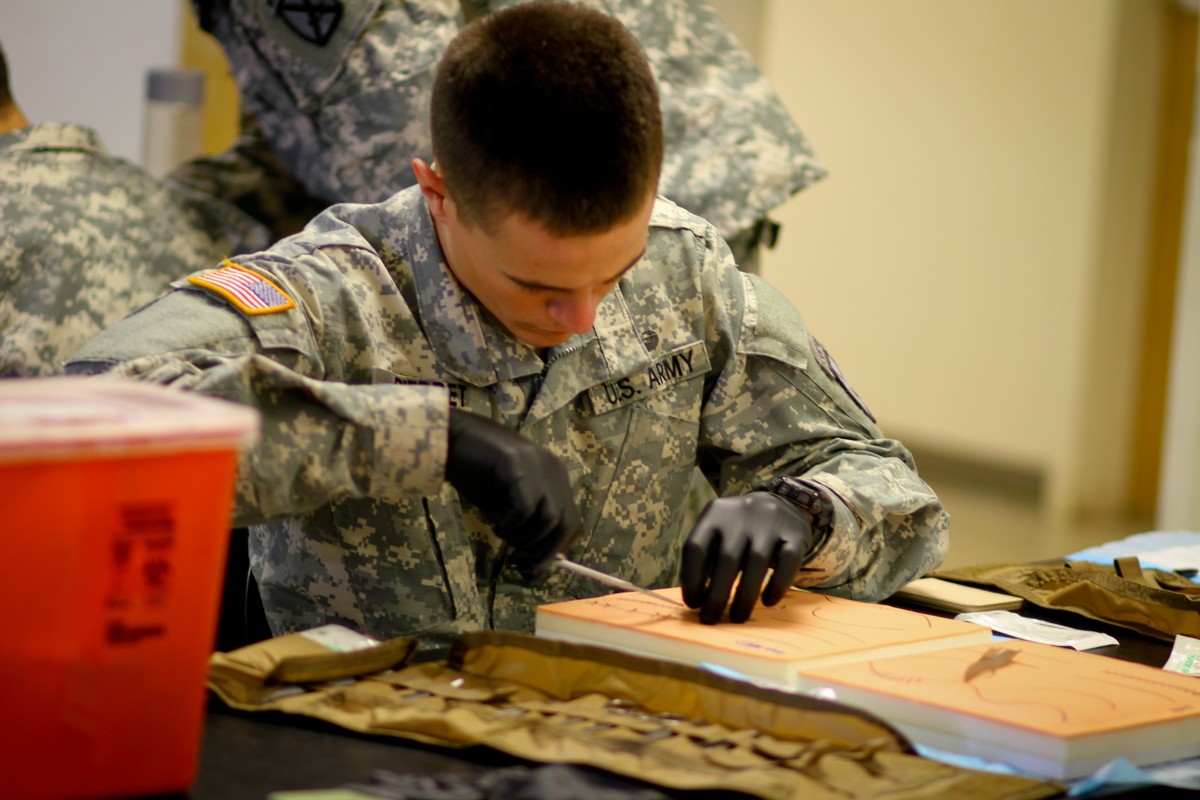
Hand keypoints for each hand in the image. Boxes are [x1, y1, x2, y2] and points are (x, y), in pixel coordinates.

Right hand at [444, 408, 580, 576]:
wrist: (450, 439)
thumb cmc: (477, 472)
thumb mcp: (505, 504)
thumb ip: (526, 525)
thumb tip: (537, 565)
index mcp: (555, 476)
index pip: (572, 522)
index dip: (556, 550)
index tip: (533, 569)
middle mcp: (554, 469)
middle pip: (566, 525)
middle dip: (544, 554)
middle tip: (519, 564)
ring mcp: (538, 465)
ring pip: (548, 520)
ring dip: (523, 538)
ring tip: (502, 532)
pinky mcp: (518, 464)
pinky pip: (525, 508)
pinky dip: (511, 524)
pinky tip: (495, 522)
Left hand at [680, 492, 814, 623]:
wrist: (784, 504)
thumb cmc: (741, 530)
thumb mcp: (719, 535)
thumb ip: (705, 561)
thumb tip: (697, 602)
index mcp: (715, 513)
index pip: (696, 547)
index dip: (691, 579)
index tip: (693, 604)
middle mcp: (742, 514)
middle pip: (727, 558)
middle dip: (716, 595)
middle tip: (711, 619)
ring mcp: (771, 522)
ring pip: (756, 562)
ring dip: (745, 596)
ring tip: (737, 617)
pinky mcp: (795, 534)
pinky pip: (787, 563)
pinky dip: (777, 586)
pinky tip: (768, 602)